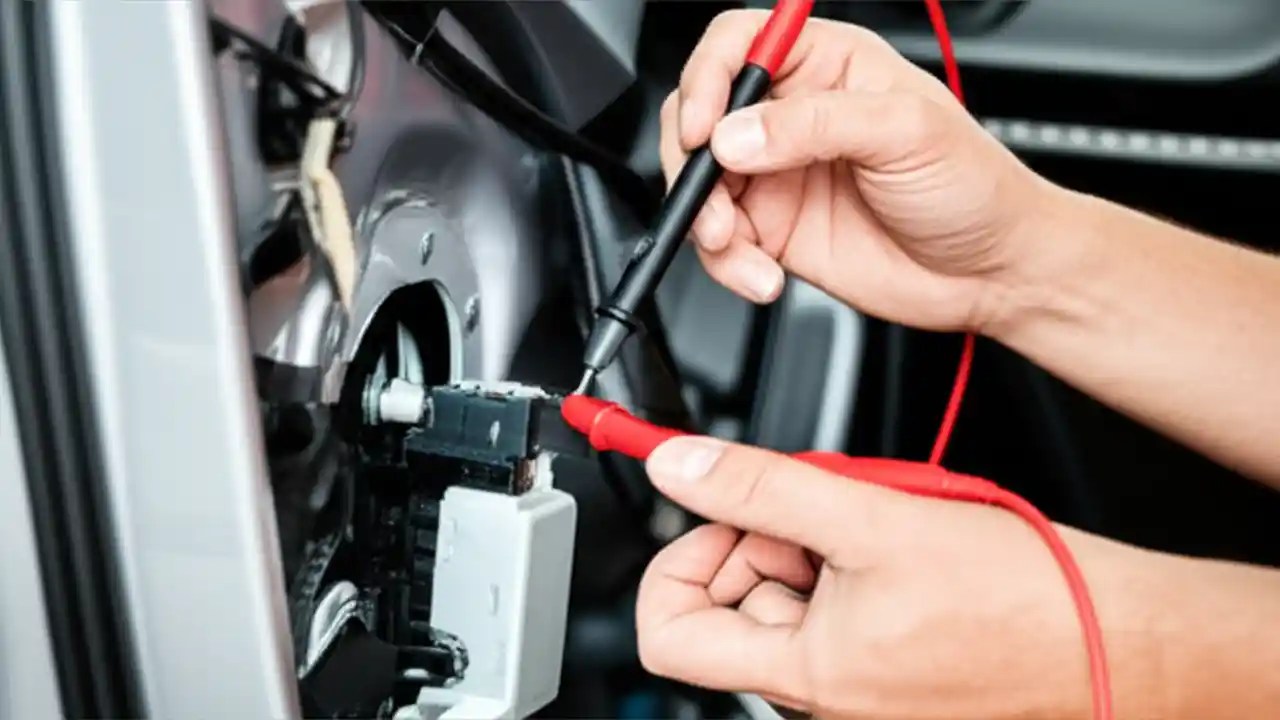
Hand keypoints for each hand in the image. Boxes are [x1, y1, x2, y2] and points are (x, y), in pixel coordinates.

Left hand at [636, 436, 1173, 718]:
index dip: (680, 562)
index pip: (667, 637)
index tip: (716, 514)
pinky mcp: (889, 672)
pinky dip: (852, 563)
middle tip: (829, 510)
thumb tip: (677, 466)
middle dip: (767, 538)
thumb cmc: (1026, 601)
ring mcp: (858, 687)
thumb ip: (759, 489)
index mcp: (805, 677)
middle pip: (734, 603)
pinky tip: (904, 548)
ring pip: (790, 597)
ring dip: (817, 544)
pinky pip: (837, 608)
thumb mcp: (872, 517)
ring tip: (882, 527)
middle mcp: (823, 698)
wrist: (1123, 641)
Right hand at [662, 11, 1061, 331]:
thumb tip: (738, 134)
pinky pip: (720, 242)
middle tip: (710, 192)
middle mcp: (793, 117)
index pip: (738, 45)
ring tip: (734, 244)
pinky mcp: (774, 232)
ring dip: (702, 219)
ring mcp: (778, 176)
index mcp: (827, 65)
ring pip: (699, 184)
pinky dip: (725, 262)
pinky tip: (762, 273)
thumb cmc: (973, 187)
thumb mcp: (906, 132)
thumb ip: (817, 124)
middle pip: (700, 114)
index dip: (708, 77)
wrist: (991, 273)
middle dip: (690, 157)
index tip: (705, 124)